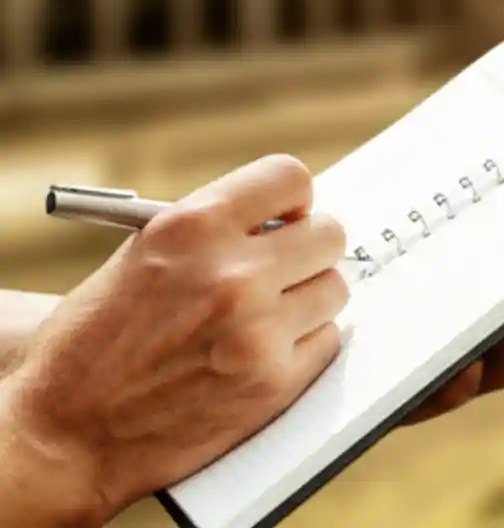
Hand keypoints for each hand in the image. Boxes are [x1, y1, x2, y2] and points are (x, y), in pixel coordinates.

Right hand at [0, 155, 346, 524]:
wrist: (61, 431)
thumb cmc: (94, 342)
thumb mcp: (143, 257)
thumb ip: (215, 233)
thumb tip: (287, 221)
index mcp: (191, 227)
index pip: (289, 178)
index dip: (293, 200)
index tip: (288, 217)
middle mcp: (232, 273)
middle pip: (329, 234)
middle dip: (309, 250)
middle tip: (288, 267)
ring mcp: (258, 330)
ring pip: (334, 289)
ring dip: (308, 300)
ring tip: (266, 316)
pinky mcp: (274, 382)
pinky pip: (327, 340)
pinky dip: (304, 345)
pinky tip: (263, 353)